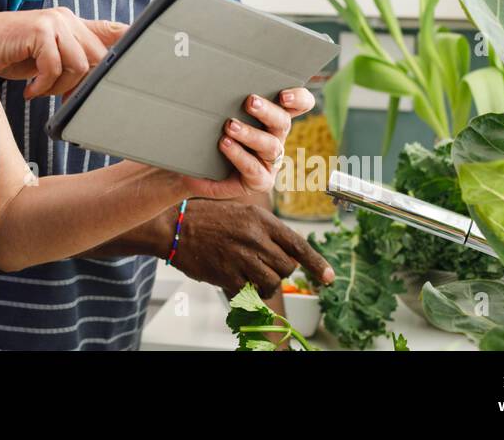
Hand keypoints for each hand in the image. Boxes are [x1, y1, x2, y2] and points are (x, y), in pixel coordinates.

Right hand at [0, 7, 127, 98]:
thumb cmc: (12, 55)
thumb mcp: (47, 58)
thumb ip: (71, 62)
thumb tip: (96, 85)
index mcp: (73, 23)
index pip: (113, 30)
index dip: (133, 41)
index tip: (148, 58)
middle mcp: (67, 18)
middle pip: (98, 58)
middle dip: (83, 85)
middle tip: (63, 99)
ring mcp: (55, 21)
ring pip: (79, 66)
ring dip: (59, 87)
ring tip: (39, 90)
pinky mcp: (40, 30)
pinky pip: (55, 67)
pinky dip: (44, 85)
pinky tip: (30, 90)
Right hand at [164, 198, 334, 297]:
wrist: (174, 225)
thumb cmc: (207, 218)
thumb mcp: (241, 212)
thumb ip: (266, 231)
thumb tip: (287, 252)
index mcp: (261, 220)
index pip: (298, 245)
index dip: (317, 263)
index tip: (328, 277)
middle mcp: (255, 238)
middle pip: (287, 267)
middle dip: (280, 271)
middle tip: (264, 266)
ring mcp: (242, 257)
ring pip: (272, 282)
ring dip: (265, 284)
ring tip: (251, 276)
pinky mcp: (228, 275)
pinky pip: (249, 292)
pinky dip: (246, 290)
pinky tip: (235, 277)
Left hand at [179, 87, 315, 198]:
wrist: (199, 171)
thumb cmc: (212, 136)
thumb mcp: (219, 117)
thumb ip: (224, 101)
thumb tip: (209, 77)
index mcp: (273, 119)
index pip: (299, 105)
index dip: (299, 98)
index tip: (284, 94)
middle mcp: (276, 138)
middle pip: (283, 122)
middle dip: (268, 111)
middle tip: (250, 101)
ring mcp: (270, 161)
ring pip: (271, 146)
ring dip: (250, 133)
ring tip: (230, 125)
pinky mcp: (260, 181)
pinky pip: (254, 168)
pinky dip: (239, 155)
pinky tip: (225, 144)